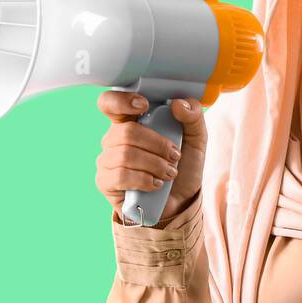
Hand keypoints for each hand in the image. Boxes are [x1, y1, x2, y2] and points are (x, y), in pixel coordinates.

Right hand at [95, 92, 207, 225]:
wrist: (180, 201)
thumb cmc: (183, 166)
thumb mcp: (196, 139)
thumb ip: (193, 117)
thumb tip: (178, 103)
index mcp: (131, 121)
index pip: (110, 103)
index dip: (121, 100)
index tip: (144, 105)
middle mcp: (114, 139)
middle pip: (126, 132)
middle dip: (158, 145)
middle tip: (175, 156)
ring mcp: (107, 160)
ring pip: (125, 155)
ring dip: (155, 165)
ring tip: (169, 173)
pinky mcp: (105, 182)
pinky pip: (120, 176)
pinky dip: (144, 180)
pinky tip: (156, 184)